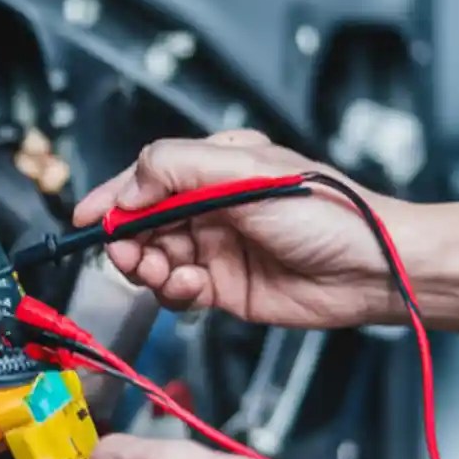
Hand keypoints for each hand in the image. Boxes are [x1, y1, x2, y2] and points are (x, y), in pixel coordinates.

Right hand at [75, 130, 409, 327]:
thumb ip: (179, 168)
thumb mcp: (247, 173)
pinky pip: (177, 291)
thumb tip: (130, 186)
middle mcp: (210, 206)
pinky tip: (195, 288)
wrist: (370, 270)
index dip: (113, 197)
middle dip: (129, 240)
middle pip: (142, 223)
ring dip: (151, 269)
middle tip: (131, 255)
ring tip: (170, 273)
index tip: (88, 218)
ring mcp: (215, 248)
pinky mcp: (222, 289)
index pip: (147, 178)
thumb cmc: (328, 214)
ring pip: (155, 260)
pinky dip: (175, 292)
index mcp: (215, 166)